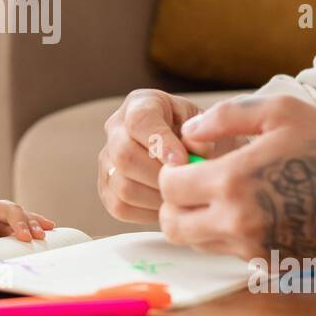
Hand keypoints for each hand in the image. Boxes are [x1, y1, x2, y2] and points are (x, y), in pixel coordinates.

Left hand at [0, 191, 56, 246]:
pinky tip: (50, 228)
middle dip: (17, 223)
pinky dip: (36, 222)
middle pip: (8, 209)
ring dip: (31, 225)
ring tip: (42, 235)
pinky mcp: (5, 220)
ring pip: (20, 214)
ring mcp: (0, 211)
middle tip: (25, 237)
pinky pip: (24, 219)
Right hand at [98, 89, 249, 223]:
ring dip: (156, 196)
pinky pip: (120, 206)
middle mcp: (116, 128)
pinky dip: (147, 211)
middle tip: (185, 184)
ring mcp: (107, 158)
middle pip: (124, 155)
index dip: (161, 143)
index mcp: (141, 104)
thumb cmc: (203, 139)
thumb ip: (203, 136)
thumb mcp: (209, 128)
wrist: (196, 156)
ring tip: (180, 195)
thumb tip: (195, 150)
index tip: (184, 161)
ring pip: (122, 185)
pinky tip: (166, 203)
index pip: (139, 121)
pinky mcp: (106, 187)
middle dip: (159, 175)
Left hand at [159, 95, 315, 272]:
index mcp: (233, 180)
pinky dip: (228, 236)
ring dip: (199, 220)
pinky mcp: (269, 265)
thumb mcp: (281, 111)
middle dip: (176, 203)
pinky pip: (228, 254)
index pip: (169, 186)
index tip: (193, 161)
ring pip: (196, 242)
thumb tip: (188, 130)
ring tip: (229, 195)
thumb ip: (227, 116)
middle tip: (198, 185)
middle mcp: (237, 221)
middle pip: (172, 224)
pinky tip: (254, 211)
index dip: (173, 171)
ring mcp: (253, 249)